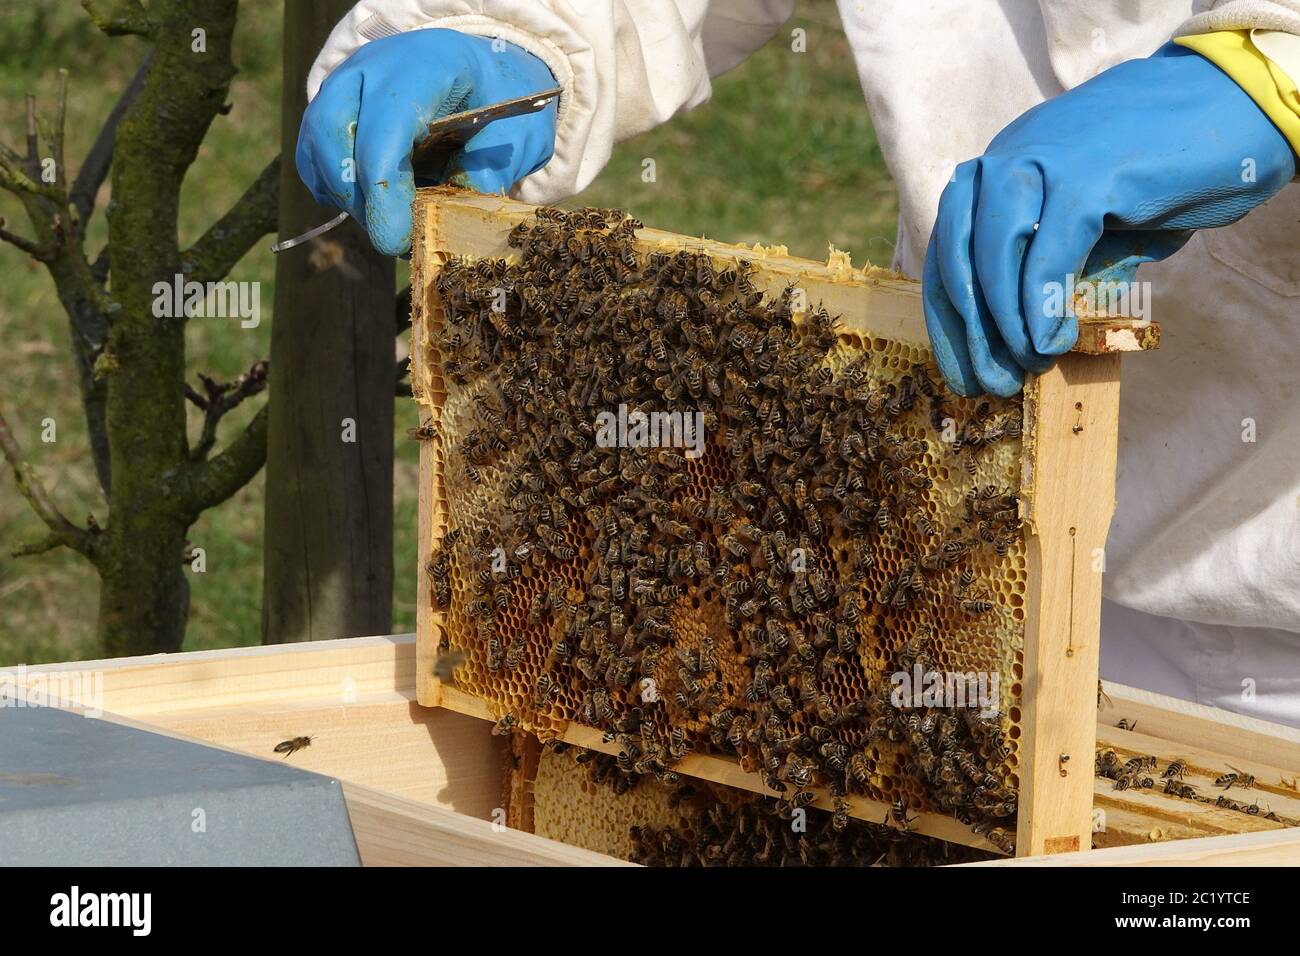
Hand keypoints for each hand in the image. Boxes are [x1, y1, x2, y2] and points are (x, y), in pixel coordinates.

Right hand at [296, 29, 557, 255]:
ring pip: (317, 141)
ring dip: (345, 195)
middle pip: (332, 129)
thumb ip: (487, 175)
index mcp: (425, 66)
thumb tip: (452, 224)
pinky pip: (313, 150)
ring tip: (387, 222)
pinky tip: (367, 207)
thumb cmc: (501, 103)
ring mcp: (347, 81)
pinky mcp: (333, 103)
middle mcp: (374, 65)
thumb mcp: (516, 136)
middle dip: (357, 195)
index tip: (397, 239)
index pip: (385, 130)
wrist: (484, 74)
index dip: (384, 192)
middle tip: (390, 235)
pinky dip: (333, 186)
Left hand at [923, 43, 1295, 396]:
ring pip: (994, 254)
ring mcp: (1042, 159)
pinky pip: (1047, 252)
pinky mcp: (1086, 172)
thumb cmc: (1166, 170)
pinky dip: (1042, 304)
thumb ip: (1057, 268)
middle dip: (971, 332)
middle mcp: (1007, 159)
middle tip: (993, 384)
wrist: (1239, 105)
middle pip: (959, 256)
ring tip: (1030, 363)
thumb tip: (1028, 337)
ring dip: (1005, 323)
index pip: (950, 252)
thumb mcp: (1095, 226)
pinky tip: (1052, 341)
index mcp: (1000, 172)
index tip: (964, 374)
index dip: (950, 322)